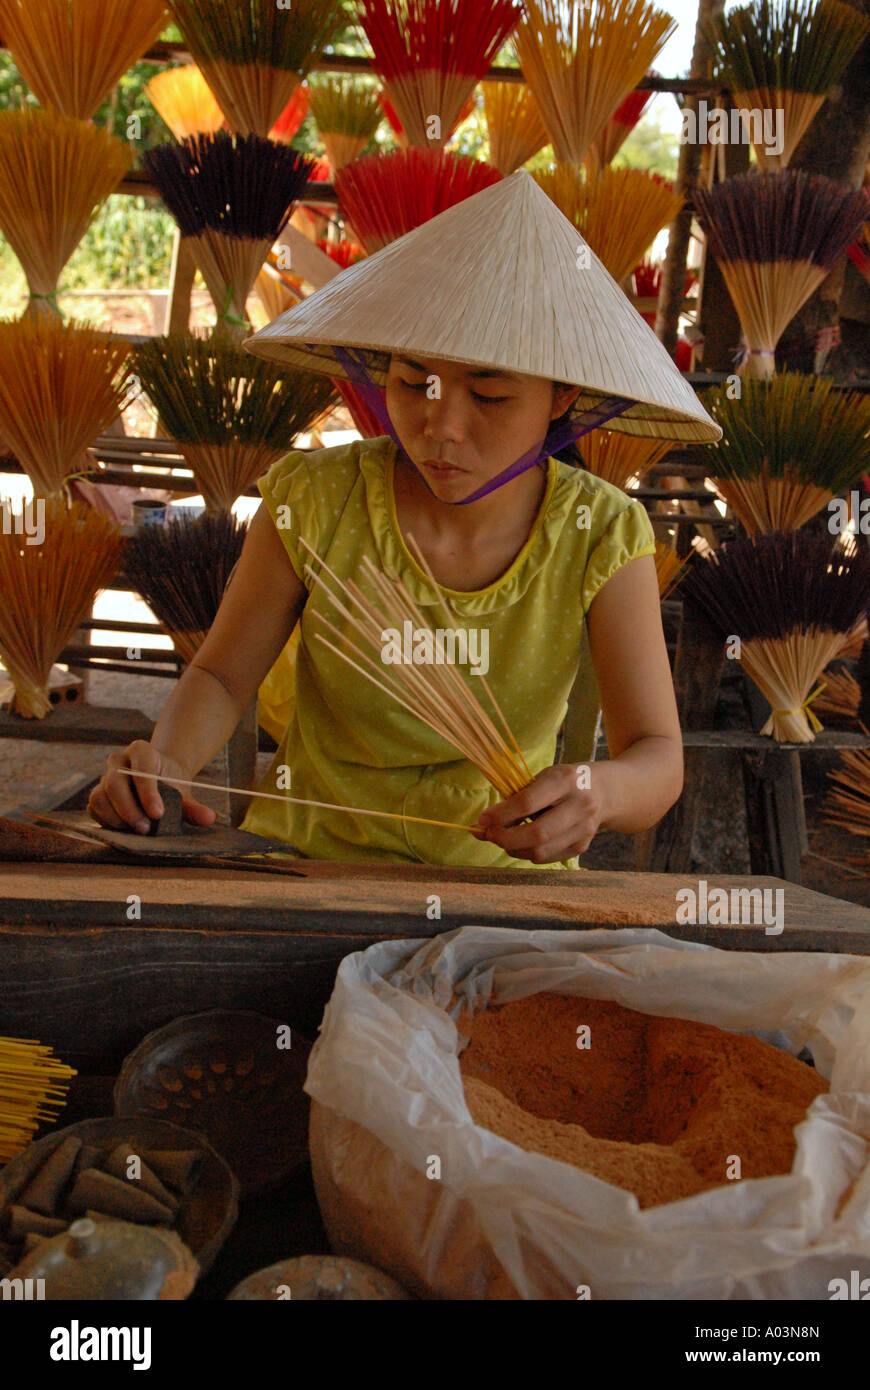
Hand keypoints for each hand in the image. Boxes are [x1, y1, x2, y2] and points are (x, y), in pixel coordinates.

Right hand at [87, 741, 216, 835]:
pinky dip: (106, 821)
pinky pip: (94, 807)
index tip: (158, 814)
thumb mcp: (184, 791)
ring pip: (100, 796)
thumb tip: (210, 818)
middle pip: (115, 783)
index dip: (148, 792)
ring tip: (136, 832)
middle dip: (129, 809)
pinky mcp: (98, 794)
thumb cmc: (171, 783)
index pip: (141, 769)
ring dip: (115, 818)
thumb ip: (194, 806)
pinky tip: (123, 830)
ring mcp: (104, 776)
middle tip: (145, 829)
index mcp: (141, 751)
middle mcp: (119, 760)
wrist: (159, 779)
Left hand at [471, 764, 607, 863]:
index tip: (482, 820)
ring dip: (514, 849)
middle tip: (489, 834)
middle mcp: (579, 806)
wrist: (605, 791)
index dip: (501, 815)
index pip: (528, 803)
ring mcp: (584, 829)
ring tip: (503, 839)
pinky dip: (527, 854)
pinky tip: (520, 843)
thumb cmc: (564, 782)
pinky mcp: (582, 846)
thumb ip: (514, 798)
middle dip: (505, 838)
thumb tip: (480, 825)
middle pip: (537, 834)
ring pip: (540, 851)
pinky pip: (547, 858)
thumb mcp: (543, 778)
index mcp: (566, 781)